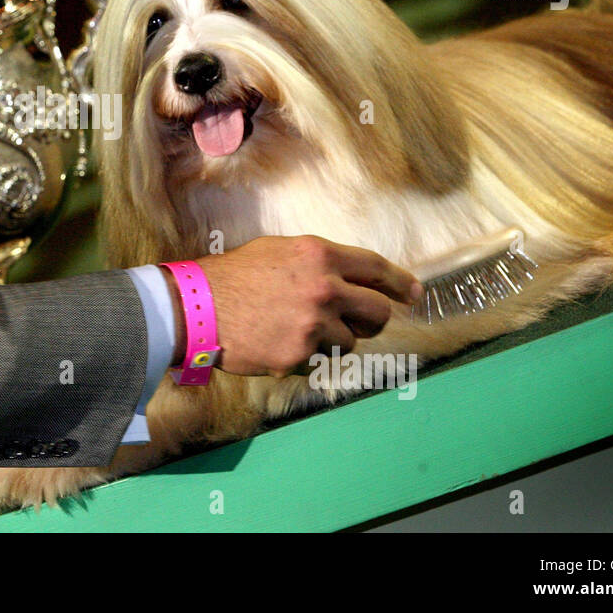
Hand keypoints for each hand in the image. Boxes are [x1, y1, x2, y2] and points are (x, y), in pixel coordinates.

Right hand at [162, 236, 422, 376]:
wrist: (198, 307)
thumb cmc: (235, 275)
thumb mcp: (280, 251)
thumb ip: (320, 263)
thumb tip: (353, 277)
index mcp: (319, 256)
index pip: (376, 269)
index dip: (400, 283)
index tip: (415, 294)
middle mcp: (324, 288)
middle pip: (377, 312)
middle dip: (372, 319)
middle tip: (359, 322)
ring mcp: (314, 324)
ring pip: (351, 341)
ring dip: (333, 340)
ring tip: (299, 330)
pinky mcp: (300, 354)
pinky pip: (321, 360)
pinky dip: (307, 356)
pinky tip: (280, 343)